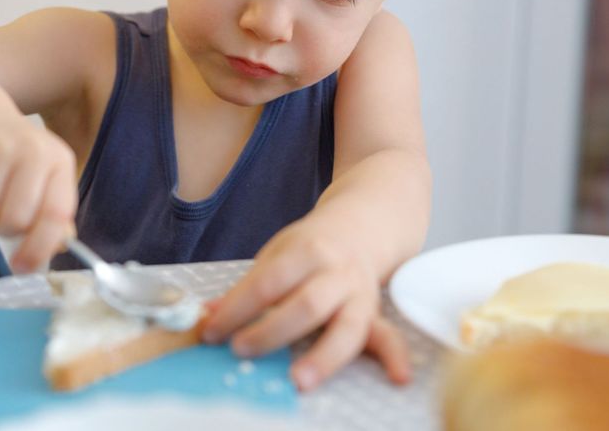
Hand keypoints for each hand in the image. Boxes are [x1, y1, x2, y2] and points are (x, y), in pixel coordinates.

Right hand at [0, 101, 76, 272]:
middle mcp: (31, 150)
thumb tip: (58, 245)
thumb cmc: (7, 146)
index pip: (55, 216)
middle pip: (12, 222)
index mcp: (57, 160)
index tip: (23, 266)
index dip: (39, 248)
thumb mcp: (41, 171)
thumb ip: (52, 210)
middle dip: (0, 224)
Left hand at [200, 216, 411, 390]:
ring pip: (345, 326)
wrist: (363, 227)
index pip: (267, 283)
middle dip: (271, 332)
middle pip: (305, 305)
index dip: (237, 309)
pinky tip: (399, 378)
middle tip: (240, 350)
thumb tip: (209, 316)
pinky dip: (395, 357)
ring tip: (299, 380)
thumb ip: (247, 288)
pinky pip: (388, 336)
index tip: (211, 332)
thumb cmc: (311, 246)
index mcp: (305, 250)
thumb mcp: (276, 255)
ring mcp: (359, 294)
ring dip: (323, 356)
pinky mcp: (375, 314)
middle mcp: (336, 272)